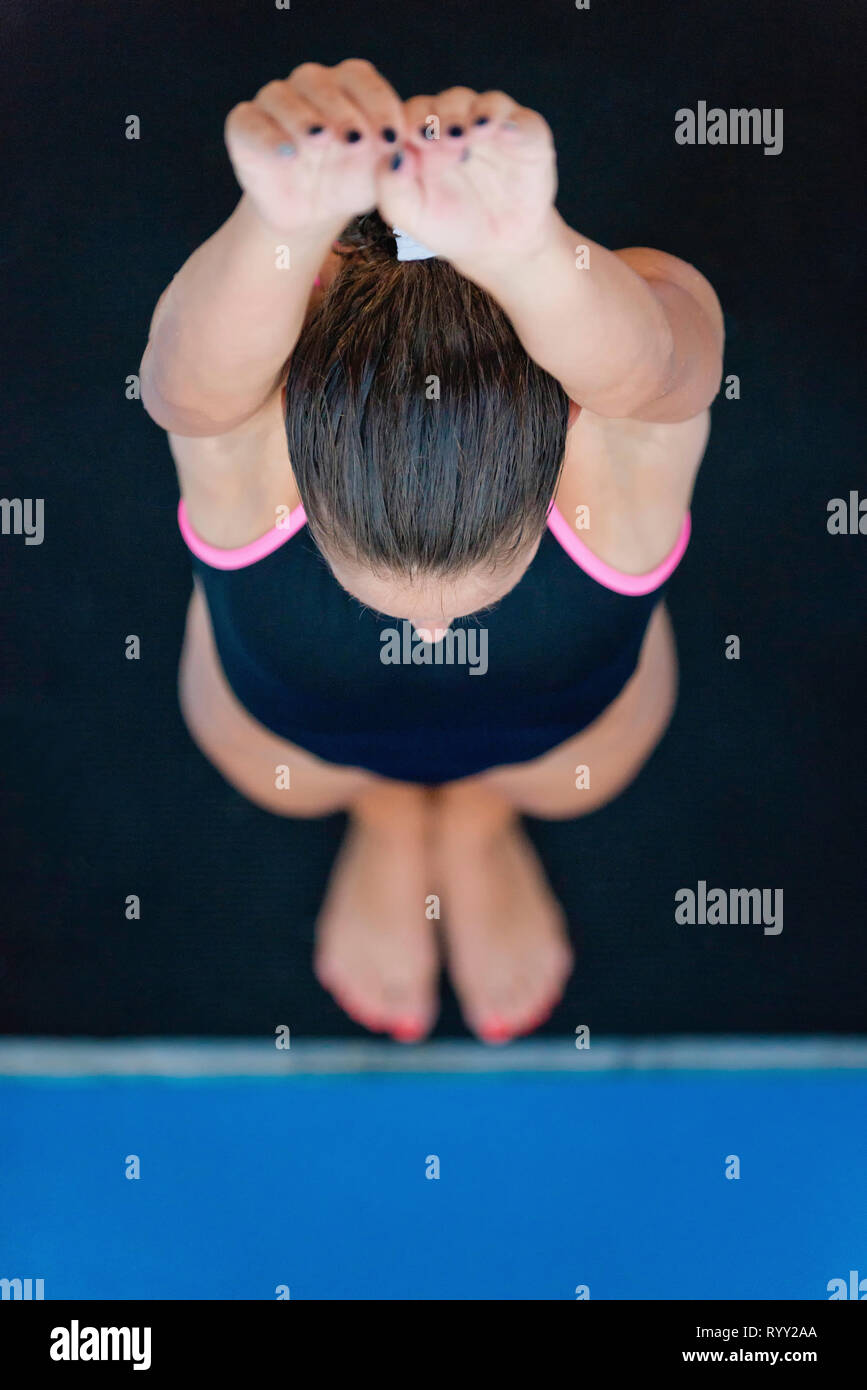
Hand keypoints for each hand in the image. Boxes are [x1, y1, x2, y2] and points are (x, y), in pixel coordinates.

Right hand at [224, 59, 406, 236]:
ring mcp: (273, 103)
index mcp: (345, 87)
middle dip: (342, 111)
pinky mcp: (244, 124)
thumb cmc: (349, 183)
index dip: (378, 104)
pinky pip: (250, 123)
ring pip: (282, 96)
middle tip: (358, 140)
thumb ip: (390, 160)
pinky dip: (268, 137)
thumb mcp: (376, 175)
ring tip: (320, 139)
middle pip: (321, 83)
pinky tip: (288, 155)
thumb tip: (399, 152)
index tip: (394, 139)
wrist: (309, 213)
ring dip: (303, 116)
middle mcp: (308, 87)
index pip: (361, 80)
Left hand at [375, 88, 557, 270]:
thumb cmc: (448, 226)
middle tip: (436, 137)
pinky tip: (500, 133)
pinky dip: (510, 124)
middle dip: (439, 118)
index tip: (408, 139)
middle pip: (444, 104)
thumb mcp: (412, 216)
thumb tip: (394, 156)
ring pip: (481, 103)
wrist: (498, 245)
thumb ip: (392, 189)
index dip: (409, 123)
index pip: (410, 115)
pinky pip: (518, 120)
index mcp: (422, 134)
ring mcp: (491, 123)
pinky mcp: (525, 131)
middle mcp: (456, 120)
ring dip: (472, 116)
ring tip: (468, 134)